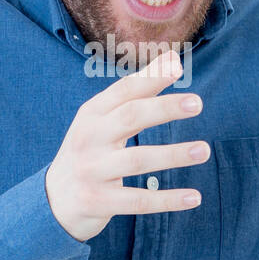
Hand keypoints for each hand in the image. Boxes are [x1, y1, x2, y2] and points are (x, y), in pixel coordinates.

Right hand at [46, 49, 208, 240]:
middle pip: (130, 117)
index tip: (179, 66)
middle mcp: (88, 139)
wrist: (54, 201)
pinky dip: (167, 199)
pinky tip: (194, 197)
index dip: (150, 78)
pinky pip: (139, 200)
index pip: (123, 91)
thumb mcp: (101, 121)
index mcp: (91, 114)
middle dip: (164, 108)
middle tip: (197, 103)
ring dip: (173, 155)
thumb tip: (173, 58)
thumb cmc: (89, 152)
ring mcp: (91, 171)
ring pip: (138, 160)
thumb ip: (135, 93)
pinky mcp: (98, 202)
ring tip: (204, 150)